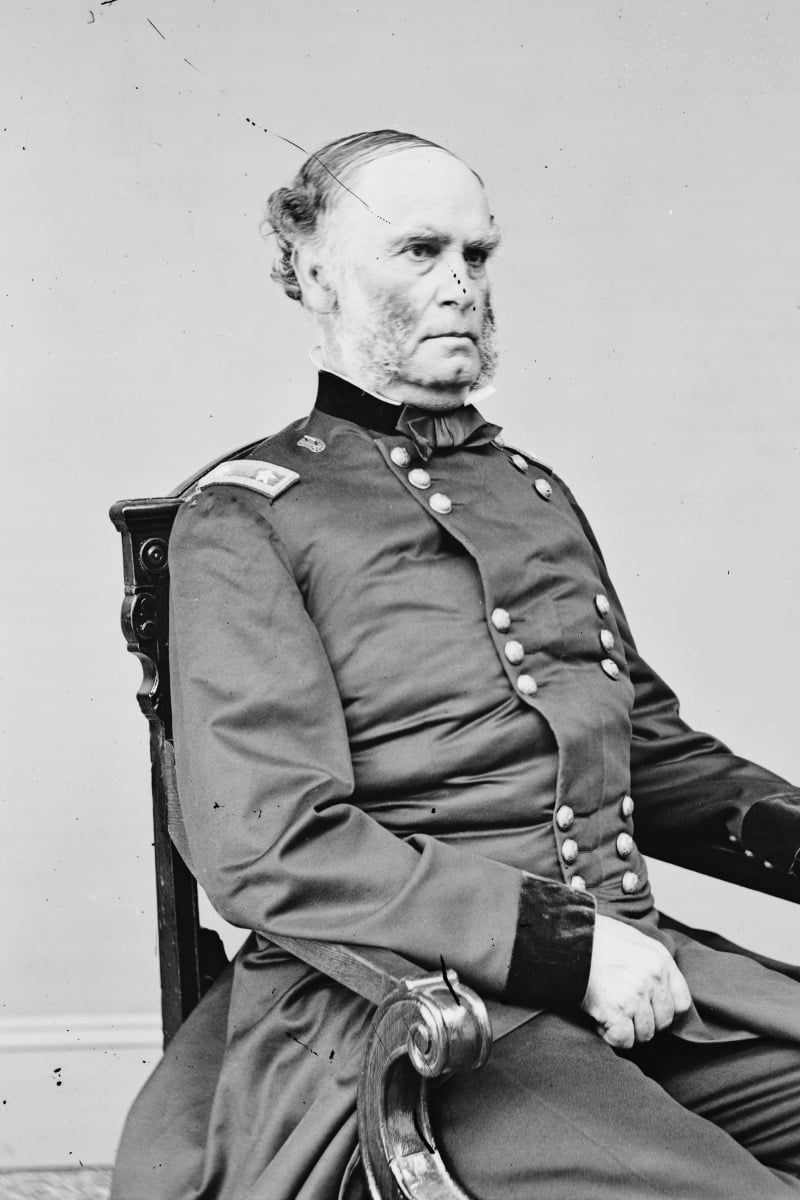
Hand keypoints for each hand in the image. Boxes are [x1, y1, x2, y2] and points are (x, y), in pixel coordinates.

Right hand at [581, 914, 691, 1049]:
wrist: (568, 938)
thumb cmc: (597, 938)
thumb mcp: (635, 941)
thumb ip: (651, 964)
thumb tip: (657, 991)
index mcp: (661, 960)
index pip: (682, 1004)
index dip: (664, 1011)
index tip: (649, 1011)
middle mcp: (653, 978)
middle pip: (663, 1022)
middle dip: (644, 1021)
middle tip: (622, 1010)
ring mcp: (635, 996)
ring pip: (645, 1034)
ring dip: (627, 1030)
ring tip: (609, 1013)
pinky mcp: (616, 1011)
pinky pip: (624, 1040)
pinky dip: (612, 1036)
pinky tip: (601, 1021)